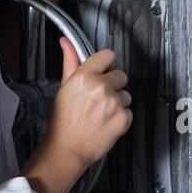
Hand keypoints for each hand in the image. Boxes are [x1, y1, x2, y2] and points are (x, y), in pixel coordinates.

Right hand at [44, 41, 130, 166]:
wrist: (67, 149)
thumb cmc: (63, 121)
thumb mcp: (64, 88)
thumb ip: (70, 62)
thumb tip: (66, 43)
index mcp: (85, 76)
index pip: (108, 56)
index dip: (105, 65)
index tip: (102, 71)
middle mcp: (100, 87)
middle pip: (120, 75)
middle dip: (112, 85)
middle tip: (98, 98)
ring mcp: (113, 103)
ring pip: (126, 94)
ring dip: (117, 102)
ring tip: (100, 112)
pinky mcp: (123, 118)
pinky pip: (129, 111)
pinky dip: (120, 118)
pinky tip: (106, 122)